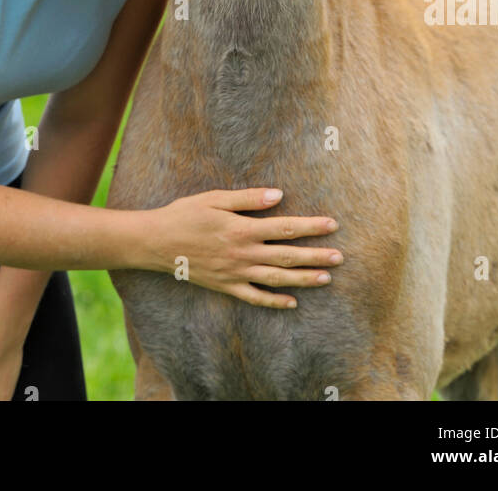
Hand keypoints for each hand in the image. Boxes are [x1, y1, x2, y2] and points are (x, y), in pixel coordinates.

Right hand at [151, 187, 341, 308]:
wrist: (157, 242)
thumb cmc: (185, 213)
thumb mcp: (215, 198)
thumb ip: (248, 198)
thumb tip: (279, 195)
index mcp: (242, 229)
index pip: (285, 228)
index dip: (310, 227)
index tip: (332, 225)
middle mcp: (243, 253)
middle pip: (287, 256)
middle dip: (316, 256)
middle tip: (340, 256)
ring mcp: (235, 273)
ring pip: (276, 279)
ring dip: (303, 279)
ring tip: (326, 278)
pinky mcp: (226, 286)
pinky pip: (255, 297)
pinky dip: (274, 301)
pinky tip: (292, 302)